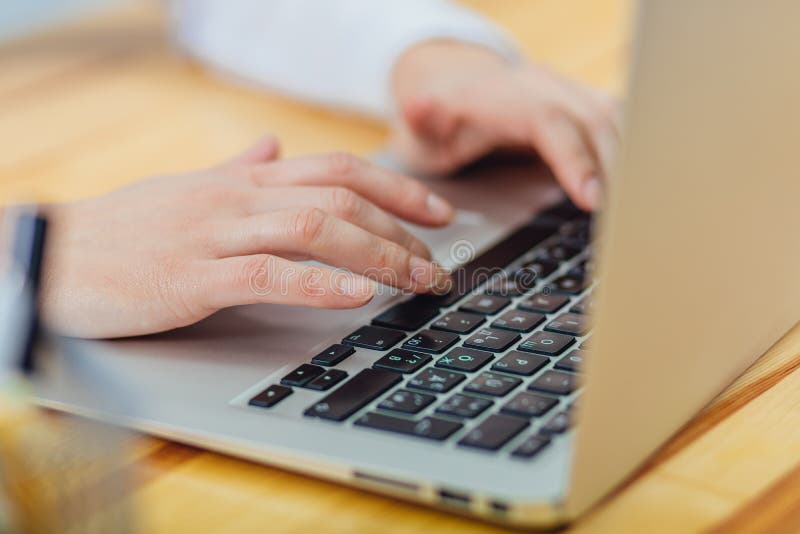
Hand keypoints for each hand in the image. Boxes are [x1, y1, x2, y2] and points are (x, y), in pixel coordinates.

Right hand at [42, 137, 453, 337]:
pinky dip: (317, 283)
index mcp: (243, 181)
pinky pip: (264, 274)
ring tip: (419, 282)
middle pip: (339, 197)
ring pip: (312, 229)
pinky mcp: (188, 278)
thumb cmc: (122, 229)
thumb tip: (272, 145)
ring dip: (378, 255)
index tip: (439, 212)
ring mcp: (213, 234)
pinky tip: (357, 295)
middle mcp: (236, 199)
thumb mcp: (186, 190)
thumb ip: (235, 169)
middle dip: (401, 230)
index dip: (396, 186)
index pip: (336, 169)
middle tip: (440, 263)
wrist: (49, 254)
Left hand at [391, 41, 619, 210]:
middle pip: (595, 123)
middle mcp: (545, 87)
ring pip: (616, 121)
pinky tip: (637, 189)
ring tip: (637, 215)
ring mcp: (569, 92)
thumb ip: (424, 117)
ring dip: (630, 165)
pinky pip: (619, 123)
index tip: (591, 200)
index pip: (553, 123)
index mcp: (508, 96)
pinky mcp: (584, 103)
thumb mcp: (423, 124)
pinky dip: (632, 154)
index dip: (576, 160)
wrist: (456, 84)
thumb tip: (419, 106)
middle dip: (615, 172)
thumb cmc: (442, 119)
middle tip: (625, 226)